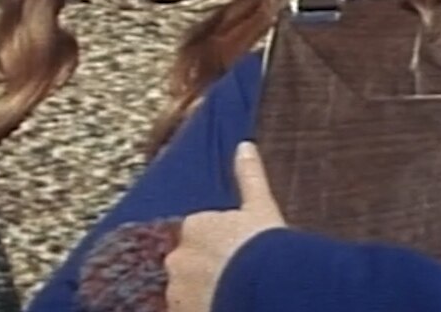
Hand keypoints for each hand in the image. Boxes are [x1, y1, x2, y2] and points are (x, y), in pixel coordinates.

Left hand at [165, 142, 285, 311]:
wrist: (264, 285)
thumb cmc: (263, 245)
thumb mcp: (261, 206)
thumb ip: (250, 176)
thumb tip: (245, 146)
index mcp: (195, 226)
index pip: (202, 234)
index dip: (222, 246)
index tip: (240, 256)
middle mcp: (177, 257)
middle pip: (191, 263)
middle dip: (208, 270)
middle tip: (236, 278)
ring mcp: (176, 289)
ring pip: (187, 290)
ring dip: (203, 292)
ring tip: (231, 295)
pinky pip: (186, 309)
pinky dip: (199, 307)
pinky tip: (222, 305)